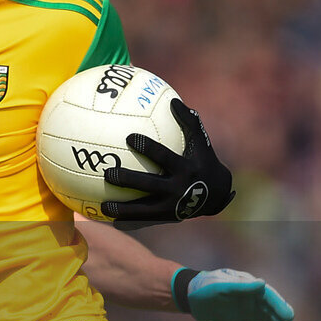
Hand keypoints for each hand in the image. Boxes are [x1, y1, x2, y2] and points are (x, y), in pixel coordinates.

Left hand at [101, 99, 234, 229]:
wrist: (217, 195)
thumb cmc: (204, 161)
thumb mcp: (201, 142)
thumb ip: (189, 122)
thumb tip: (174, 100)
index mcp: (185, 169)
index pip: (164, 156)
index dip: (148, 147)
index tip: (129, 137)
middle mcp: (178, 189)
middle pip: (149, 185)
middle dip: (128, 180)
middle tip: (108, 173)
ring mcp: (172, 207)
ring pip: (144, 210)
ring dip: (123, 209)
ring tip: (103, 206)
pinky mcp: (167, 218)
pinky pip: (144, 221)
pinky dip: (128, 221)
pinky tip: (108, 220)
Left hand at [176, 267, 298, 320]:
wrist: (194, 296)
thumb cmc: (206, 287)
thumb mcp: (219, 286)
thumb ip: (239, 286)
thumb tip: (262, 284)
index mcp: (247, 282)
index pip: (265, 293)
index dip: (275, 303)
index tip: (286, 314)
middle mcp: (254, 293)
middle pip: (272, 304)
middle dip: (282, 313)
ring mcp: (254, 304)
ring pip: (272, 314)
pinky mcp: (251, 314)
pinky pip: (268, 320)